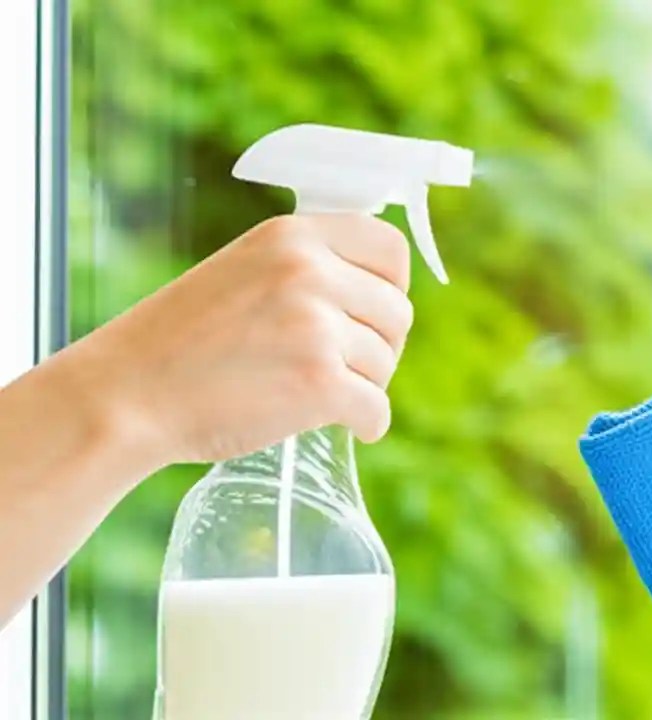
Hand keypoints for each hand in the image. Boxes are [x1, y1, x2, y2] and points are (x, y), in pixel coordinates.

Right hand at [51, 214, 413, 465]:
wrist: (126, 394)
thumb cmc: (181, 339)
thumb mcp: (244, 270)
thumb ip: (305, 268)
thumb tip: (377, 291)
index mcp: (293, 236)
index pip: (390, 250)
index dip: (391, 287)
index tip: (374, 314)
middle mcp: (310, 272)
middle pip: (396, 312)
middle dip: (379, 344)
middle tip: (344, 366)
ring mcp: (317, 327)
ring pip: (385, 363)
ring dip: (365, 385)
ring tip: (318, 393)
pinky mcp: (320, 382)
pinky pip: (377, 408)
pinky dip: (369, 424)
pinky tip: (352, 427)